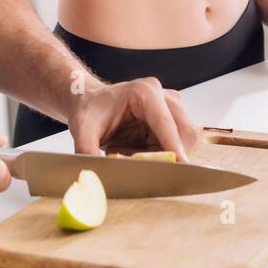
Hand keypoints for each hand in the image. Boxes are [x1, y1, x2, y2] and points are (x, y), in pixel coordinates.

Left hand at [68, 79, 199, 160]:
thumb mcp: (83, 130)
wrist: (91, 102)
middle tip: (144, 166)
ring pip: (184, 140)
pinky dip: (160, 154)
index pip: (166, 122)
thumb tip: (93, 175)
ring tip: (130, 152)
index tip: (180, 165)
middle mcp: (163, 96)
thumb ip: (87, 150)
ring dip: (163, 155)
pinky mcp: (172, 119)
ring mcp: (171, 107)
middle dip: (171, 154)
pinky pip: (176, 145)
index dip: (174, 145)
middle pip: (184, 131)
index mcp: (144, 92)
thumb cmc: (90, 111)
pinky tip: (136, 149)